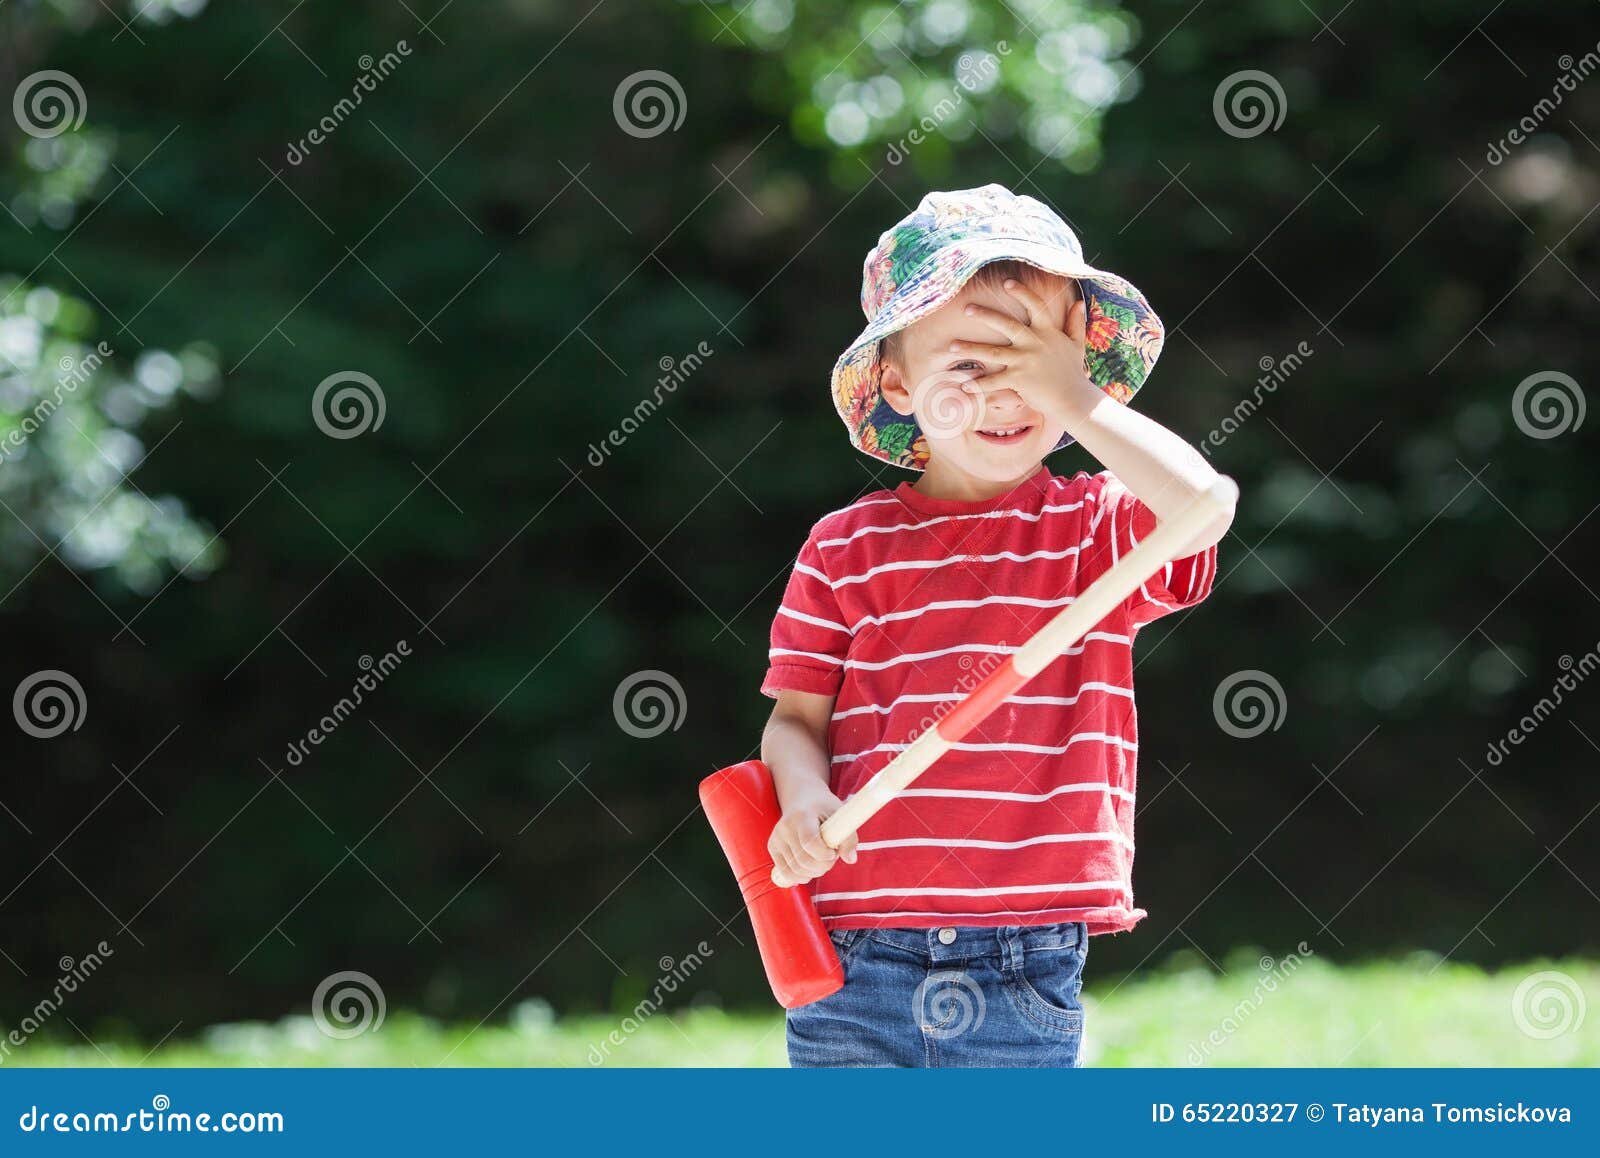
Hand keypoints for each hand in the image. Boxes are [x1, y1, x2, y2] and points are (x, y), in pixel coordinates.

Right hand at [769, 790, 858, 884]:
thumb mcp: (839, 814)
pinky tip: (810, 867)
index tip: (834, 851)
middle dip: (823, 865)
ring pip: (795, 870)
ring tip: (821, 860)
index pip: (810, 843)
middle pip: (803, 861)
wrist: (802, 797)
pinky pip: (785, 873)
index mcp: (802, 816)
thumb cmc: (823, 807)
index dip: (825, 855)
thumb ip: (849, 837)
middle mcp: (785, 827)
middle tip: (831, 856)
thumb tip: (851, 859)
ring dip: (814, 872)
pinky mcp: (772, 847)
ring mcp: (776, 838)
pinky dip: (801, 876)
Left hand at [946, 278, 1101, 430]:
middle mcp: (1035, 343)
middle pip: (1007, 325)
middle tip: (966, 308)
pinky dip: (978, 385)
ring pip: (993, 353)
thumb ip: (1075, 323)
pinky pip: (994, 382)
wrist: (1073, 399)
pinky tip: (963, 385)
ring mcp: (1025, 361)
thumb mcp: (1076, 344)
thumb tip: (1079, 302)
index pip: (1035, 306)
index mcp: (1048, 332)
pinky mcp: (1019, 380)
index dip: (1022, 293)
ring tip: (951, 346)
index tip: (1006, 282)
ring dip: (971, 349)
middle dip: (985, 315)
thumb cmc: (1073, 371)